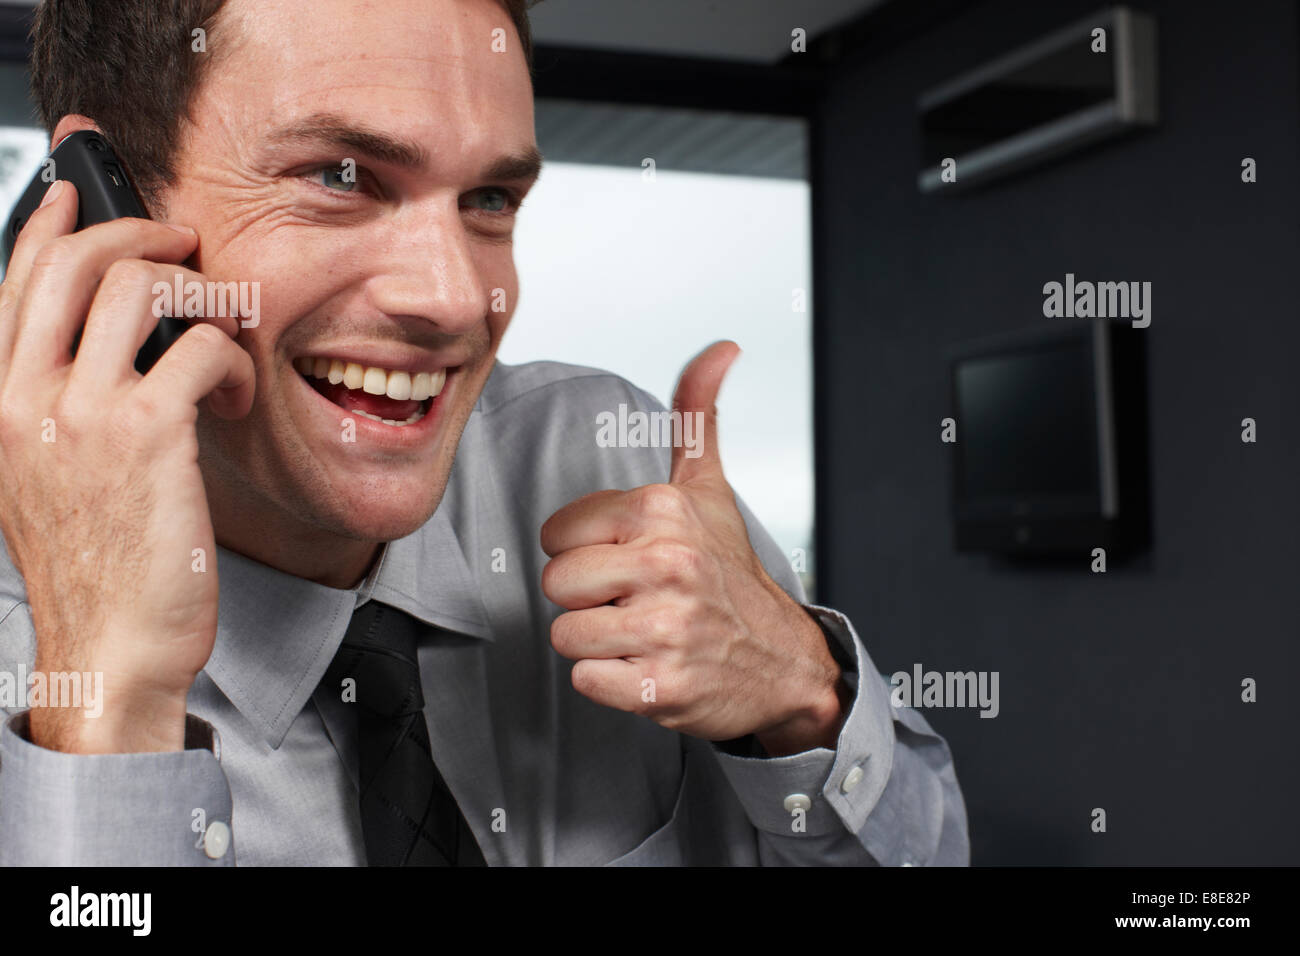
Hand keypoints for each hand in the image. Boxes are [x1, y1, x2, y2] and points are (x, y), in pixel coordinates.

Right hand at [0, 181, 253, 752]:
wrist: (108, 648)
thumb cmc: (92, 571)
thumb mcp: (40, 480)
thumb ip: (50, 409)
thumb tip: (93, 349)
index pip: (14, 282)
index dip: (50, 221)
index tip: (78, 187)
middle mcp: (22, 398)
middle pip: (72, 260)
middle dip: (139, 228)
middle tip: (186, 241)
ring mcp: (80, 412)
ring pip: (141, 286)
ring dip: (199, 292)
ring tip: (225, 322)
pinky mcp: (147, 433)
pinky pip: (202, 346)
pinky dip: (235, 361)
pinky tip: (240, 398)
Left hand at [541, 341, 846, 755]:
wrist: (781, 661)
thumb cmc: (729, 575)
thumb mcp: (709, 489)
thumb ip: (696, 416)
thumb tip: (720, 348)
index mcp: (664, 510)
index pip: (557, 533)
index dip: (586, 551)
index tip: (628, 560)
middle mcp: (667, 564)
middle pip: (556, 583)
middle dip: (588, 598)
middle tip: (635, 600)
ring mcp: (666, 628)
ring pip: (566, 634)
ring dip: (598, 642)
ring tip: (642, 632)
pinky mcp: (661, 686)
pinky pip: (585, 681)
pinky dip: (610, 683)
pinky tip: (647, 666)